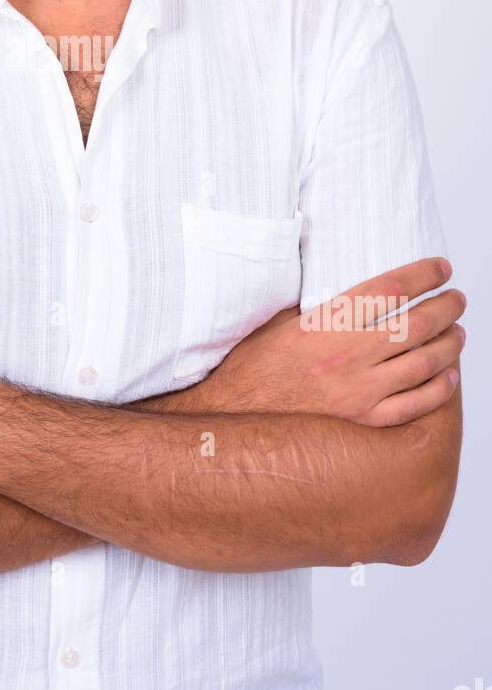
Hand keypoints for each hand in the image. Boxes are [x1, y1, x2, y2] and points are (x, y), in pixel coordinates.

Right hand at [143, 258, 465, 427]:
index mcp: (326, 323)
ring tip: (457, 333)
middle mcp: (348, 355)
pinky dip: (438, 389)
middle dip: (446, 307)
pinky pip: (415, 405)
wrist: (232, 417)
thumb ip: (319, 308)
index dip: (422, 275)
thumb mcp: (279, 321)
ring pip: (423, 363)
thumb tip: (348, 290)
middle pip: (416, 324)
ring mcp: (359, 392)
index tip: (440, 268)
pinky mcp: (363, 421)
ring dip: (449, 344)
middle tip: (457, 298)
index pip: (390, 289)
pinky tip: (448, 376)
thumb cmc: (252, 368)